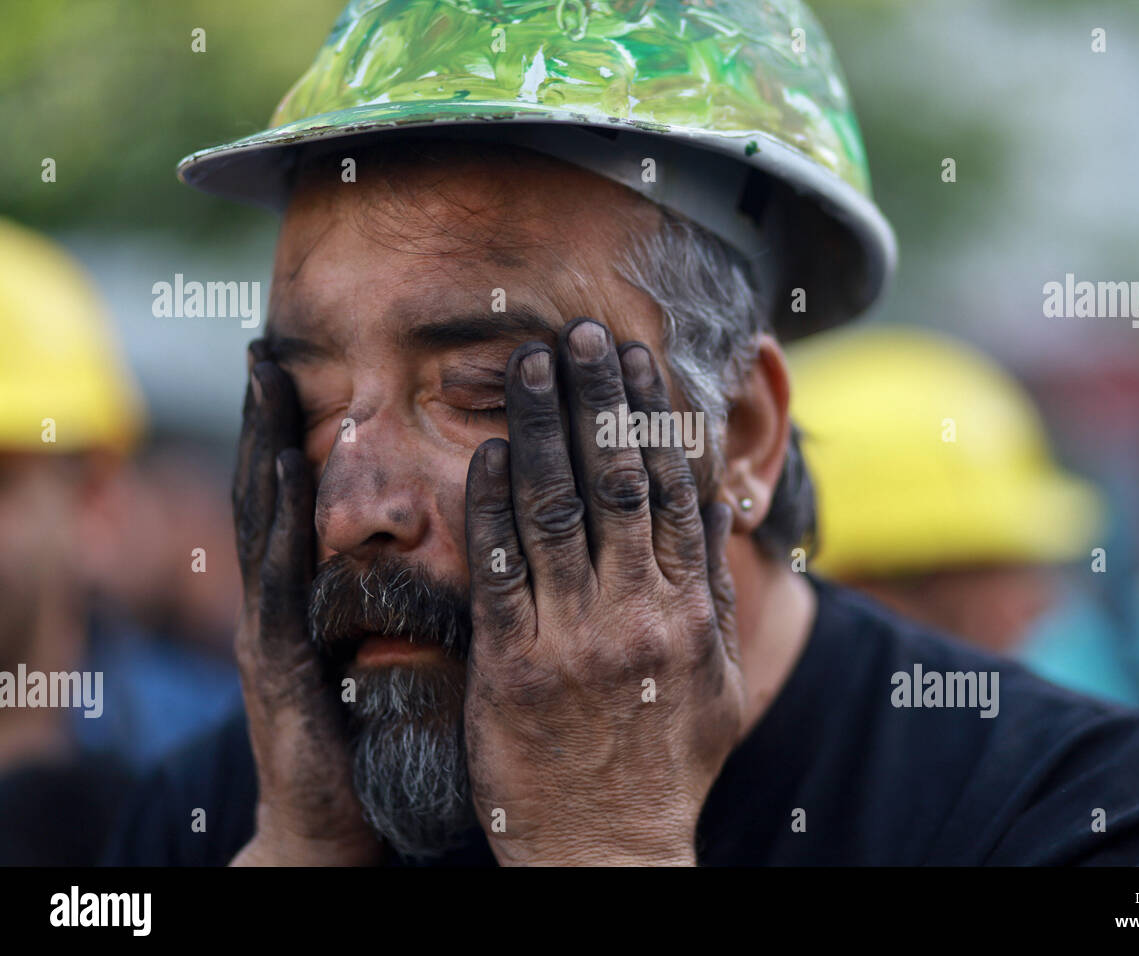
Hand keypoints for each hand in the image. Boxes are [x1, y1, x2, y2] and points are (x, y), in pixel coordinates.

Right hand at [229, 343, 380, 865]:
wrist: (331, 825)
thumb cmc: (372, 740)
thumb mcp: (388, 658)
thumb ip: (406, 602)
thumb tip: (469, 543)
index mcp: (310, 600)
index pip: (301, 503)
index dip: (295, 436)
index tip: (298, 369)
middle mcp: (282, 604)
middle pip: (271, 496)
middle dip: (264, 422)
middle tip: (263, 351)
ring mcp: (270, 631)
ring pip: (263, 525)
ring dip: (260, 449)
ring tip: (263, 381)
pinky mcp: (276, 665)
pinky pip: (277, 580)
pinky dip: (278, 522)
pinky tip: (289, 470)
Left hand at [463, 318, 744, 865]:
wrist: (608, 852)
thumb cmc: (668, 765)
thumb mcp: (718, 683)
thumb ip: (715, 594)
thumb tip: (719, 509)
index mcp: (688, 613)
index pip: (676, 492)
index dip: (658, 418)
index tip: (642, 360)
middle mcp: (636, 614)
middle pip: (618, 482)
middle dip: (599, 399)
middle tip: (584, 333)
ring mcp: (572, 638)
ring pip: (557, 510)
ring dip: (541, 428)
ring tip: (531, 363)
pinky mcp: (512, 667)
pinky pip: (500, 571)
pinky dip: (491, 505)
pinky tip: (485, 451)